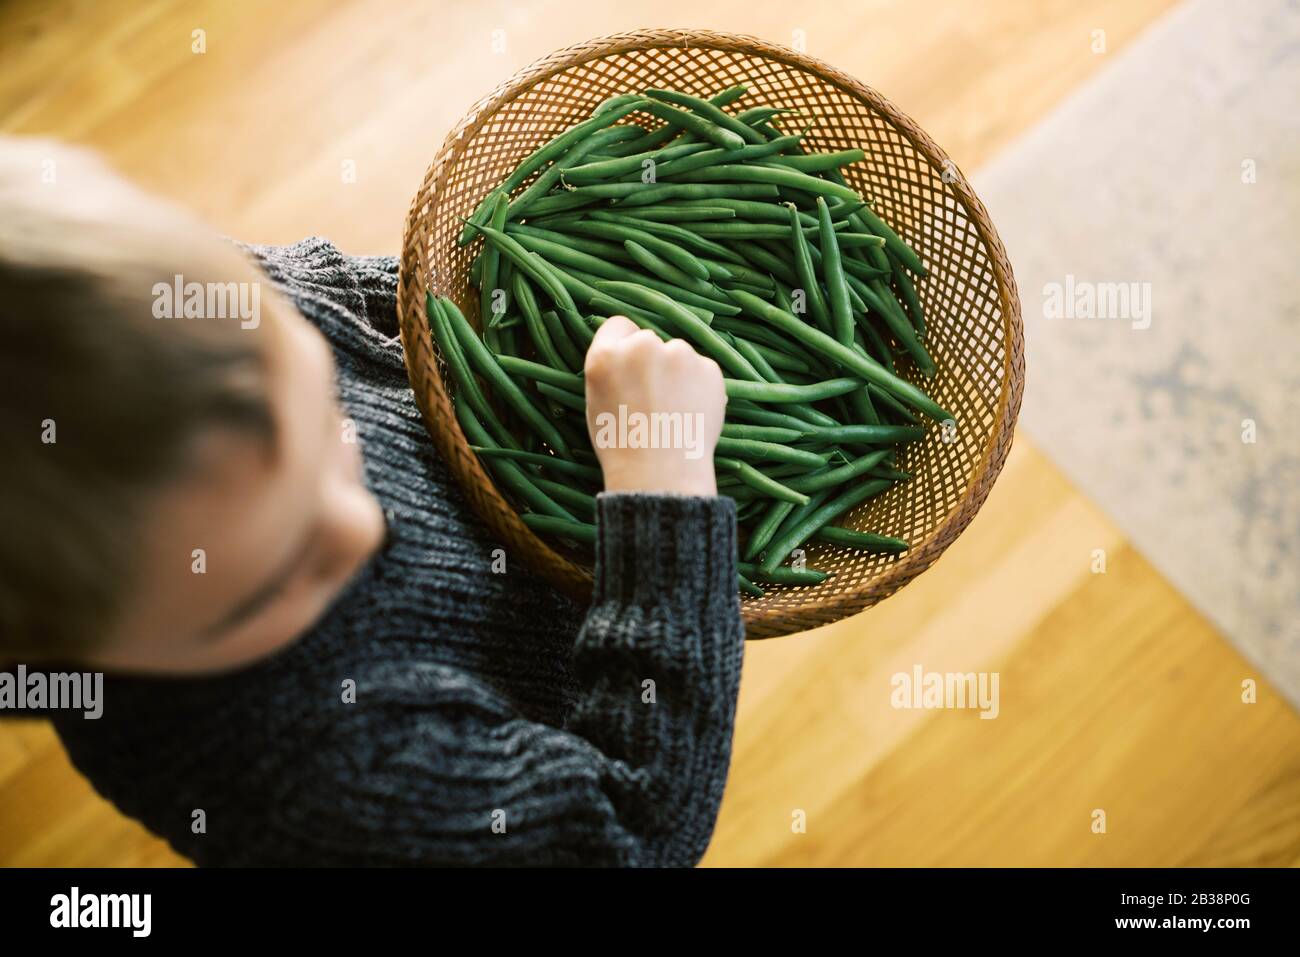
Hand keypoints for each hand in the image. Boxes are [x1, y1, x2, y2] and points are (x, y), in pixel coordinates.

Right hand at [584, 316, 724, 495]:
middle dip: (651, 361)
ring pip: (678, 356)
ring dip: (676, 373)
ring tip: (672, 412)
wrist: (661, 475)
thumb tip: (627, 356)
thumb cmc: (622, 446)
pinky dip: (699, 387)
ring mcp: (679, 355)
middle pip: (648, 341)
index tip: (629, 367)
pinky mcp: (709, 368)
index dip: (623, 346)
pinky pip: (701, 371)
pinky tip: (690, 413)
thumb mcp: (597, 403)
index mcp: (606, 355)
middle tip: (651, 398)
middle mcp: (642, 346)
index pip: (618, 326)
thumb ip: (610, 370)